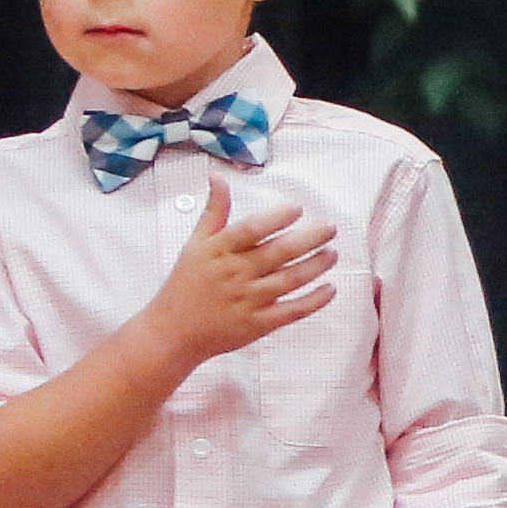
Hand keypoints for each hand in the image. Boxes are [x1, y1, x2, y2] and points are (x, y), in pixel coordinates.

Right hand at [134, 176, 337, 366]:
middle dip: (309, 239)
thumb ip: (214, 210)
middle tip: (329, 228)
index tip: (296, 208)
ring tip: (332, 253)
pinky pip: (291, 311)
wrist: (173, 331)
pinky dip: (313, 301)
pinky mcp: (258, 324)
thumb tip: (217, 176)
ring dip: (315, 266)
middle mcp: (236, 273)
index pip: (251, 230)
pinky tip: (330, 289)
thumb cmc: (186, 284)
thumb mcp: (195, 242)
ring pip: (290, 280)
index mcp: (220, 251)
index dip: (276, 218)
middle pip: (279, 253)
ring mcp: (248, 300)